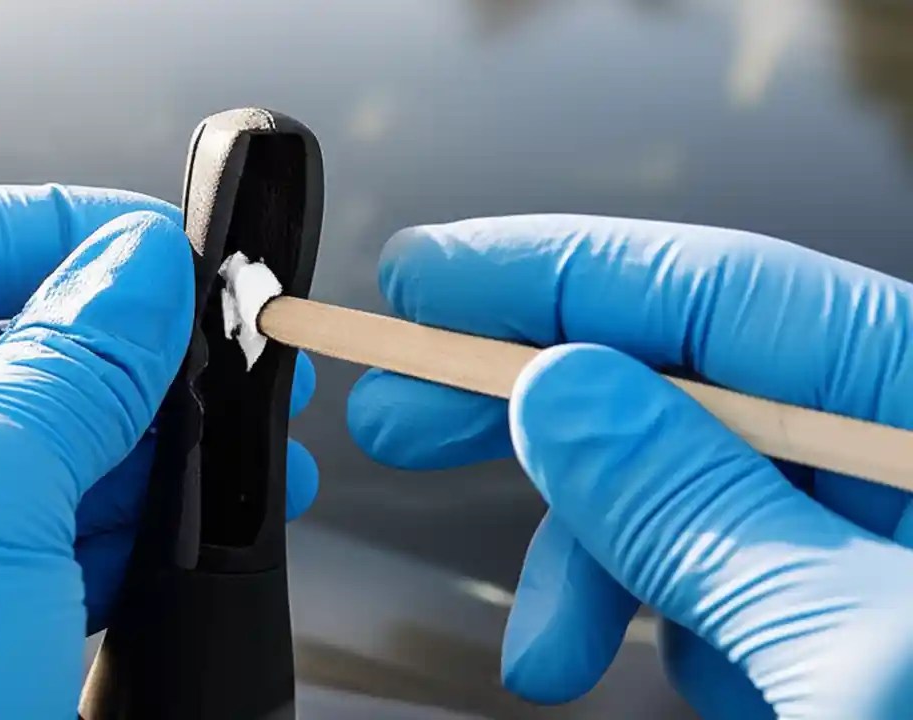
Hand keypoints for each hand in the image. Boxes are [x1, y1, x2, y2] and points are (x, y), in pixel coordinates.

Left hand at [0, 184, 317, 717]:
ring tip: (236, 438)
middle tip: (214, 343)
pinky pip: (45, 546)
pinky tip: (197, 519)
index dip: (49, 231)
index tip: (151, 245)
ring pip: (32, 452)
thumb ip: (72, 363)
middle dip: (116, 349)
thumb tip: (142, 272)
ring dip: (141, 444)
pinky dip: (126, 529)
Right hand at [347, 215, 912, 718]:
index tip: (427, 278)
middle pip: (688, 376)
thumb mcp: (846, 660)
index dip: (557, 271)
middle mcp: (912, 461)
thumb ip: (697, 512)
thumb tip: (558, 392)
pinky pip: (723, 577)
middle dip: (538, 406)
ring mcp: (883, 545)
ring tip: (546, 655)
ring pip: (691, 494)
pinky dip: (664, 620)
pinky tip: (669, 675)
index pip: (724, 290)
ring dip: (596, 564)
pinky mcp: (850, 613)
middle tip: (405, 415)